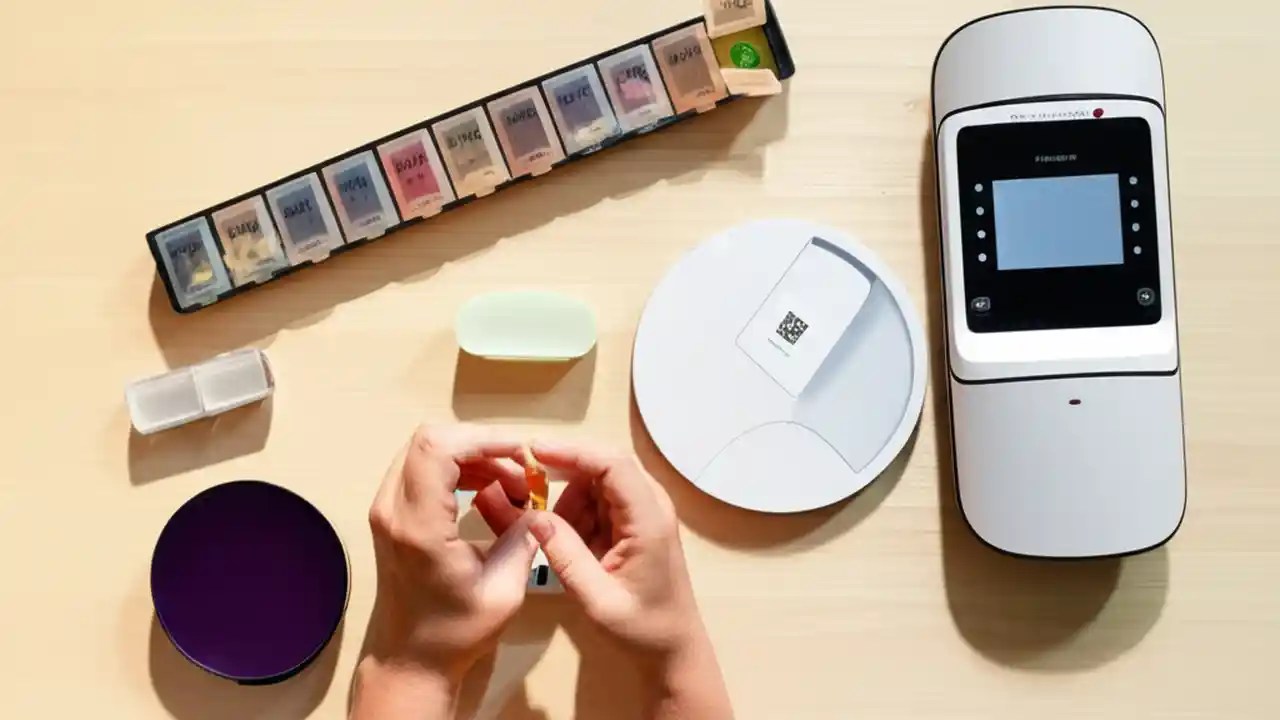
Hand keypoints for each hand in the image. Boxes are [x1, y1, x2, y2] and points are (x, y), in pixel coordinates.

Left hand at [357, 425, 535, 715]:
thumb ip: (523, 540)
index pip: (438, 448)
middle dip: (483, 445)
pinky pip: (421, 467)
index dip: (485, 438)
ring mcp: (385, 509)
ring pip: (426, 448)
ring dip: (472, 456)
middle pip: (431, 438)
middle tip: (520, 473)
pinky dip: (458, 468)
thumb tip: (537, 507)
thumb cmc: (454, 633)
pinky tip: (486, 492)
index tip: (522, 454)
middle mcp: (392, 510)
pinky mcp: (390, 512)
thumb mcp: (505, 592)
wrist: (408, 659)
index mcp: (420, 528)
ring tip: (510, 485)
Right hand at [526, 442, 732, 719]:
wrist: (672, 648)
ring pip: (596, 483)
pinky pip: (599, 502)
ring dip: (569, 502)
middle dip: (563, 472)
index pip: (611, 463)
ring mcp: (644, 511)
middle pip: (603, 464)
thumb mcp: (597, 599)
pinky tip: (570, 546)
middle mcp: (651, 505)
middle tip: (526, 488)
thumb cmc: (641, 628)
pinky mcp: (634, 522)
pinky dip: (577, 516)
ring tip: (556, 540)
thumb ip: (565, 556)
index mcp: (648, 519)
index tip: (533, 452)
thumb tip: (533, 517)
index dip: (572, 451)